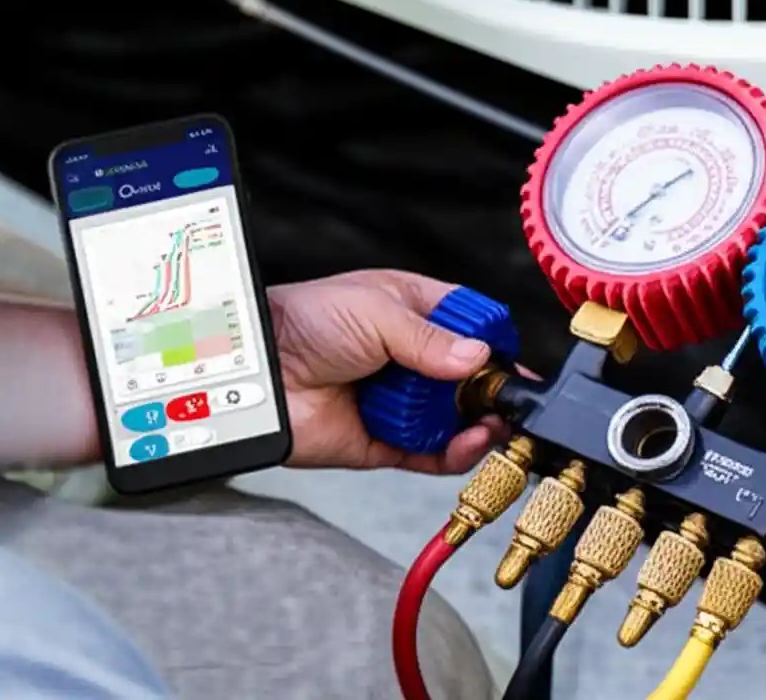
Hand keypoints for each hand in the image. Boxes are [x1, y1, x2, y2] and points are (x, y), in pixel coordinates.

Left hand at [268, 269, 509, 473]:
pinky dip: (456, 453)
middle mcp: (409, 358)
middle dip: (490, 390)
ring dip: (478, 424)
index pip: (467, 325)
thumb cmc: (301, 324)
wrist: (257, 374)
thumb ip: (432, 338)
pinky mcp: (386, 442)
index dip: (490, 340)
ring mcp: (399, 402)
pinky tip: (470, 443)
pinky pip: (432, 454)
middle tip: (503, 397)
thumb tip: (478, 357)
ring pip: (456, 419)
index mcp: (410, 311)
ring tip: (489, 424)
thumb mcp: (377, 312)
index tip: (508, 357)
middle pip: (468, 378)